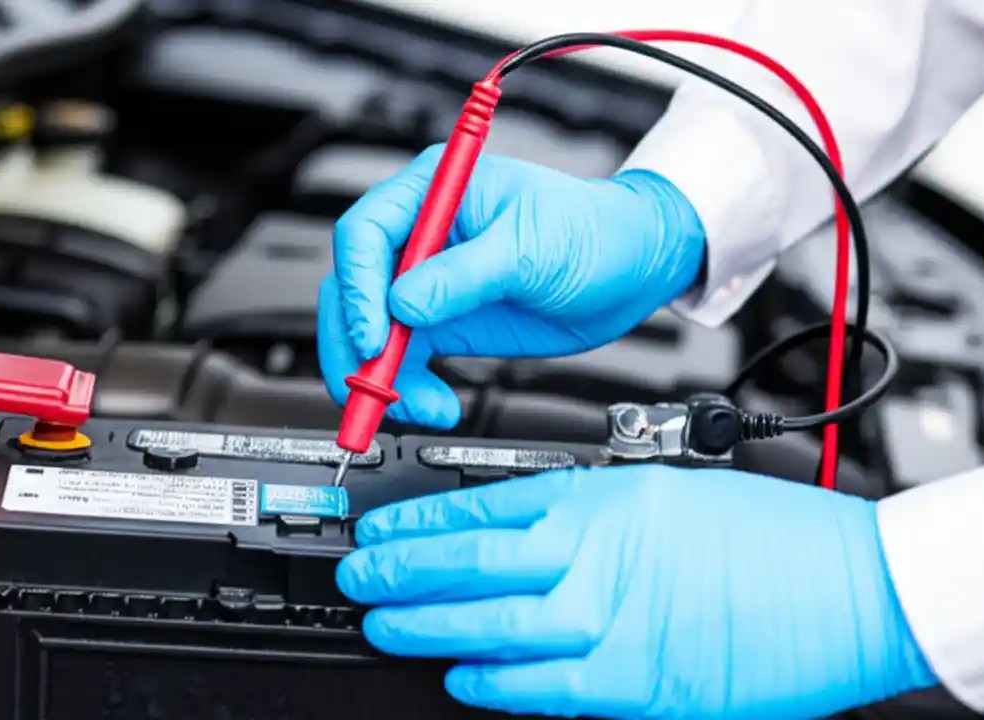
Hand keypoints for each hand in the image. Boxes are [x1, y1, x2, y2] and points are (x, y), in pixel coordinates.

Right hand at [318, 145, 705, 428]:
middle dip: (354, 343)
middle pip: (352, 288)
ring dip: (380, 377)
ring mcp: (426, 280)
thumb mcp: (529, 249)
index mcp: (433, 191)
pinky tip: (432, 404)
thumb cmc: (592, 232)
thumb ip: (463, 277)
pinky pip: (401, 359)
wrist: (631, 267)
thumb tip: (405, 304)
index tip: (376, 335)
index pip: (365, 235)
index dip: (360, 288)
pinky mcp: (441, 321)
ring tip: (414, 406)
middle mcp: (420, 234)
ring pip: (369, 331)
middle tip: (373, 388)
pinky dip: (407, 388)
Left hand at [337, 467, 937, 718]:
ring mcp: (611, 623)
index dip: (417, 519)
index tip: (379, 525)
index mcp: (600, 501)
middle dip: (400, 569)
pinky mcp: (636, 683)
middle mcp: (594, 557)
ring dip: (425, 624)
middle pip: (469, 564)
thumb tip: (526, 528)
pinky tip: (457, 676)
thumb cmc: (771, 535)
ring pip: (490, 624)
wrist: (853, 587)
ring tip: (381, 622)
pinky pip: (543, 686)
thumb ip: (591, 510)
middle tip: (358, 573)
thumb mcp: (668, 491)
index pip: (480, 507)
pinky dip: (492, 682)